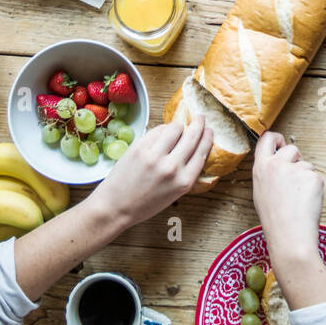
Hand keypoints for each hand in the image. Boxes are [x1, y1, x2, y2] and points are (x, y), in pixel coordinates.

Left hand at [86, 116, 211, 229]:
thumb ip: (186, 173)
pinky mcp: (139, 148)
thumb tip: (193, 148)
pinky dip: (162, 129)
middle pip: (192, 136)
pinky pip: (157, 130)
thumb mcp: (174, 194)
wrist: (116, 207)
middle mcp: (172, 167)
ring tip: (178, 126)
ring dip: (179, 125)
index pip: (202, 152)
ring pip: (175, 128)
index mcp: (184, 181)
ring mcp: (154, 156)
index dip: (207, 138)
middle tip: (200, 117)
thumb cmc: (145, 204)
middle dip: (198, 124)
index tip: (209, 130)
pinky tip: (162, 132)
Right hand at [251, 132, 325, 309]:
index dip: (277, 139)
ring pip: (307, 165)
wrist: (290, 236)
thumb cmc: (274, 219)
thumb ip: (269, 173)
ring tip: (299, 199)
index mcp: (261, 167)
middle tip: (295, 181)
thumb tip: (280, 163)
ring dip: (306, 177)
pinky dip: (315, 188)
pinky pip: (317, 177)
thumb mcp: (261, 192)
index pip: (267, 139)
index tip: (281, 143)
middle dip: (296, 160)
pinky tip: (307, 202)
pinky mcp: (313, 177)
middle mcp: (277, 164)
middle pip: (292, 149)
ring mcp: (296, 169)